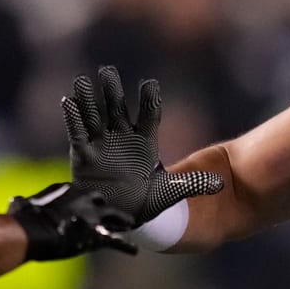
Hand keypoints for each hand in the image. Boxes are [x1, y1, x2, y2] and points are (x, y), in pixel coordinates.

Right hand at [10, 183, 136, 260]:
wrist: (31, 232)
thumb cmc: (22, 219)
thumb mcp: (20, 205)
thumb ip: (22, 203)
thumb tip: (15, 201)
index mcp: (69, 189)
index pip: (81, 194)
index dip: (83, 202)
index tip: (83, 207)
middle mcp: (86, 199)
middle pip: (101, 202)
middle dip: (105, 208)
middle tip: (111, 214)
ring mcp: (94, 216)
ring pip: (115, 216)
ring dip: (122, 220)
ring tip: (130, 224)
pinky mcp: (97, 235)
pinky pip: (116, 241)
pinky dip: (126, 247)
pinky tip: (135, 251)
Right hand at [62, 66, 222, 225]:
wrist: (123, 218)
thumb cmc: (147, 202)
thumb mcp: (171, 193)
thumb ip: (193, 184)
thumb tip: (221, 184)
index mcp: (145, 141)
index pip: (150, 115)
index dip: (149, 100)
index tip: (150, 84)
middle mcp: (122, 137)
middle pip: (117, 108)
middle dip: (112, 90)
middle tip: (107, 70)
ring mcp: (102, 145)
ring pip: (95, 117)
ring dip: (88, 99)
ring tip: (82, 80)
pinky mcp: (84, 157)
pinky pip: (77, 135)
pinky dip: (72, 119)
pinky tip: (68, 102)